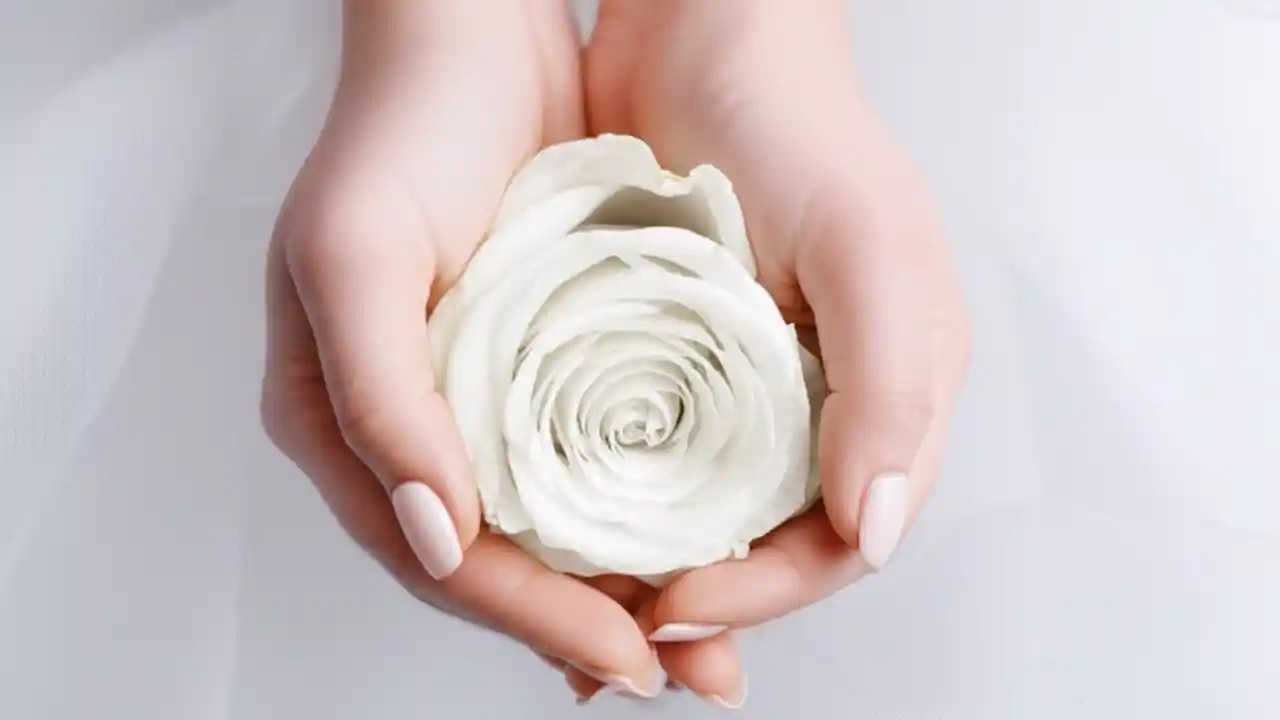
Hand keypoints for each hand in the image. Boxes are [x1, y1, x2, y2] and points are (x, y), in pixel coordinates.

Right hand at [262, 1, 661, 694]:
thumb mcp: (358, 260)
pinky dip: (627, 516)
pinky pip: (578, 469)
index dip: (532, 618)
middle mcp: (408, 428)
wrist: (469, 41)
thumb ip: (381, 404)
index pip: (442, 556)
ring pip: (544, 528)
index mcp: (347, 422)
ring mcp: (470, 403)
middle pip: (496, 563)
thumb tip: (434, 539)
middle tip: (681, 676)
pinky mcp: (529, 369)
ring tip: (699, 641)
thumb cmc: (397, 135)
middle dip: (586, 626)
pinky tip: (679, 545)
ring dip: (617, 586)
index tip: (626, 659)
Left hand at [580, 0, 970, 702]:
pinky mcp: (676, 359)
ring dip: (651, 576)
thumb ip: (890, 389)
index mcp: (885, 393)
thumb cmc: (795, 126)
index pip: (836, 538)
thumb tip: (873, 533)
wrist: (703, 36)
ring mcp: (745, 385)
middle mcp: (819, 403)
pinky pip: (649, 459)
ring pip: (705, 518)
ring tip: (588, 624)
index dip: (765, 594)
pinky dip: (613, 510)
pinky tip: (565, 538)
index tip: (678, 612)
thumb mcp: (864, 247)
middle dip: (706, 610)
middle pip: (770, 546)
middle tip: (625, 651)